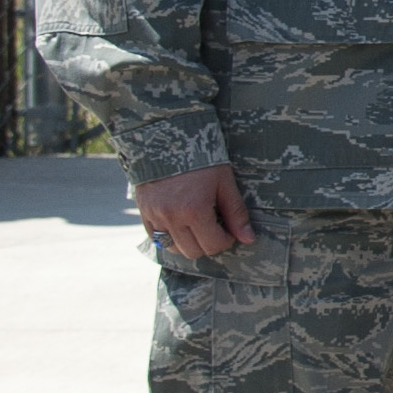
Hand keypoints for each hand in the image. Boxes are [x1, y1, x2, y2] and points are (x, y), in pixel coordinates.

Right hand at [135, 163, 254, 260]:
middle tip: (214, 227)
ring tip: (197, 226)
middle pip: (193, 252)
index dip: (226, 240)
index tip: (228, 228)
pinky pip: (156, 238)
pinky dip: (169, 237)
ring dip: (188, 243)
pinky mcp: (143, 212)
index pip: (213, 245)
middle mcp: (172, 217)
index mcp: (194, 210)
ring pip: (173, 249)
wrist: (167, 140)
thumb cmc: (201, 160)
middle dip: (208, 243)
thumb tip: (248, 239)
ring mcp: (155, 216)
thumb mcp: (224, 183)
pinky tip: (180, 224)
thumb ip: (236, 213)